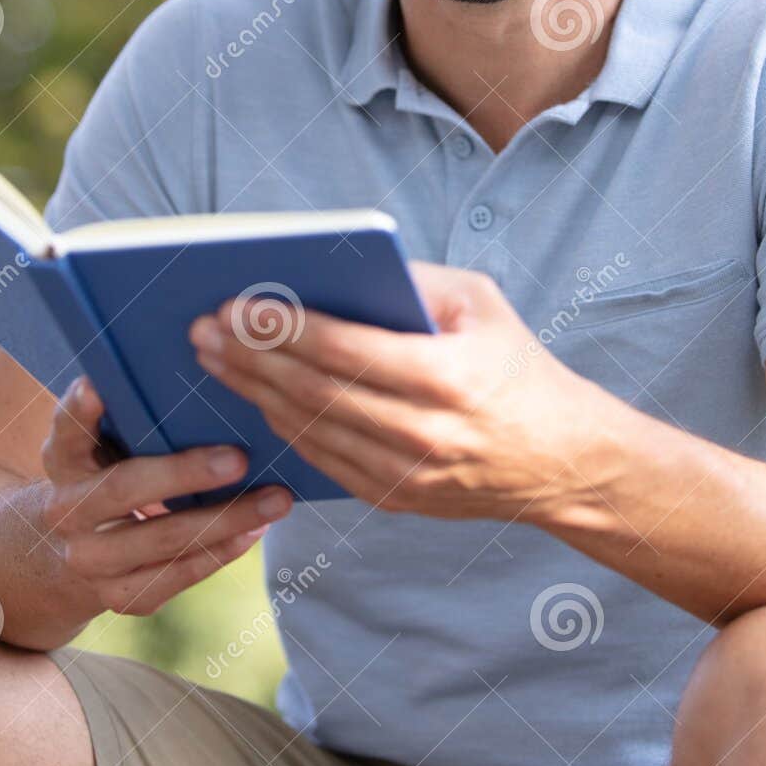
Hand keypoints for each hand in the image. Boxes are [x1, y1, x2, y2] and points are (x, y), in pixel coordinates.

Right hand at [39, 378, 291, 616]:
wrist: (67, 554)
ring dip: (225, 519)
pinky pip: (175, 577)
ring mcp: (89, 560)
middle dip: (185, 474)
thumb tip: (199, 368)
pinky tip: (253, 532)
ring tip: (275, 500)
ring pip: (162, 540)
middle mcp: (65, 510)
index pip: (67, 429)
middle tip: (240, 459)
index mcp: (61, 458)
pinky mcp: (119, 596)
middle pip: (125, 490)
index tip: (98, 387)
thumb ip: (127, 412)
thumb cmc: (106, 474)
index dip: (81, 409)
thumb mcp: (100, 443)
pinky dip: (219, 553)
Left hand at [189, 263, 621, 522]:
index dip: (284, 328)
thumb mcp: (482, 304)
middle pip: (313, 392)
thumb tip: (339, 266)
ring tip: (213, 359)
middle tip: (203, 330)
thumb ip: (414, 281)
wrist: (562, 461)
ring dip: (252, 393)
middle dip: (251, 358)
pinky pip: (322, 460)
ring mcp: (406, 474)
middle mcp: (422, 433)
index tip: (237, 304)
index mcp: (445, 377)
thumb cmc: (518, 367)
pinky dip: (281, 426)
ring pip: (308, 430)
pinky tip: (252, 397)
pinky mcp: (395, 498)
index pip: (345, 349)